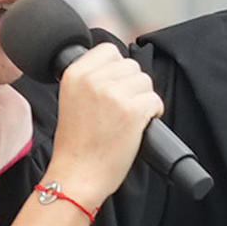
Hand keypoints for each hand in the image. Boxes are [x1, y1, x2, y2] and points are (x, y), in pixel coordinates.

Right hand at [49, 42, 157, 202]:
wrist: (77, 176)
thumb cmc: (76, 145)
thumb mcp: (70, 100)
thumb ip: (90, 79)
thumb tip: (120, 64)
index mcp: (73, 75)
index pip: (108, 50)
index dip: (116, 69)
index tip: (112, 87)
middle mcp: (92, 80)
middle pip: (131, 65)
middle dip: (130, 86)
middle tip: (119, 109)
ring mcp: (113, 94)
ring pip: (145, 81)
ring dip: (143, 99)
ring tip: (127, 119)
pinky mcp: (132, 110)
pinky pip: (156, 99)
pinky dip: (154, 113)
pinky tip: (139, 126)